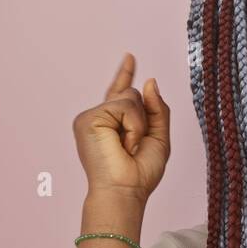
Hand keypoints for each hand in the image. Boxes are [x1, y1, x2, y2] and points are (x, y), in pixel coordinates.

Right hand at [72, 52, 170, 200]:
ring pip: (129, 98)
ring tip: (129, 147)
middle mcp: (100, 117)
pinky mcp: (88, 118)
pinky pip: (124, 106)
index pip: (121, 93)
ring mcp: (91, 117)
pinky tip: (124, 144)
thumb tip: (150, 81)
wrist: (125, 190)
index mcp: (114, 123)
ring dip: (138, 124)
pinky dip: (132, 125)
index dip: (125, 74)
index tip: (130, 56)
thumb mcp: (158, 138)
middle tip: (134, 147)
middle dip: (143, 119)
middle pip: (131, 94)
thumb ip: (158, 109)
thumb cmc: (139, 174)